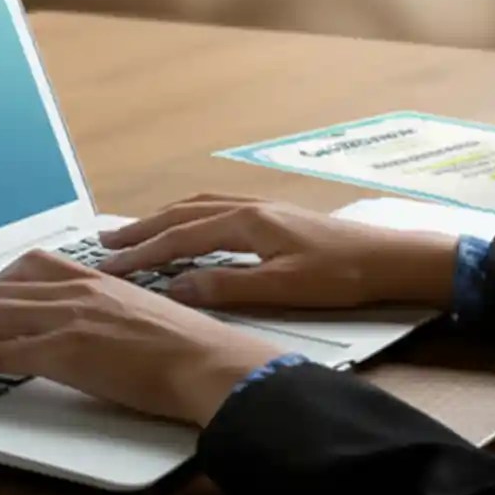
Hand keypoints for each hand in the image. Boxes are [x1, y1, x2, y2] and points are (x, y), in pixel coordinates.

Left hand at [0, 249, 283, 426]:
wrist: (209, 364)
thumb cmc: (190, 349)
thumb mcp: (145, 315)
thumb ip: (112, 314)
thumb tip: (97, 332)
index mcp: (99, 279)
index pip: (31, 266)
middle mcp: (79, 290)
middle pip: (0, 288)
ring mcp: (70, 318)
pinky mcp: (65, 351)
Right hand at [98, 194, 459, 310]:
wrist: (389, 258)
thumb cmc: (341, 275)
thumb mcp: (281, 289)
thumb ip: (227, 287)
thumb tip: (176, 288)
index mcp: (246, 223)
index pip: (179, 237)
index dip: (141, 252)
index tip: (108, 265)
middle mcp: (249, 207)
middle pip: (182, 214)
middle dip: (141, 228)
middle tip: (105, 241)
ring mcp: (262, 207)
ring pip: (198, 206)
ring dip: (163, 218)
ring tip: (136, 231)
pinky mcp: (274, 215)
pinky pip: (217, 207)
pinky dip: (190, 214)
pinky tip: (190, 224)